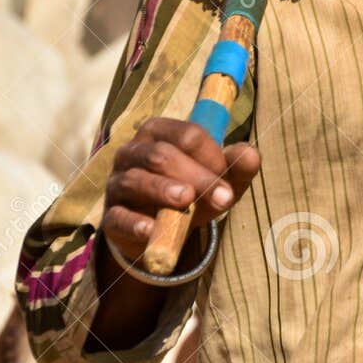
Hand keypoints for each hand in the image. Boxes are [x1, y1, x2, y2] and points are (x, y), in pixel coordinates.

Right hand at [101, 117, 260, 264]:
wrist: (160, 230)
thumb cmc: (191, 193)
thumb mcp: (218, 179)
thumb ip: (237, 166)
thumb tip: (252, 154)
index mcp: (159, 132)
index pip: (187, 135)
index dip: (212, 156)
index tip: (229, 179)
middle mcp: (133, 152)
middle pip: (162, 156)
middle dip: (196, 176)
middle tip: (224, 198)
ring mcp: (118, 183)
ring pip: (136, 180)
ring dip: (162, 190)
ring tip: (185, 200)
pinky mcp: (111, 216)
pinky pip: (118, 217)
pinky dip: (135, 223)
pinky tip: (151, 230)